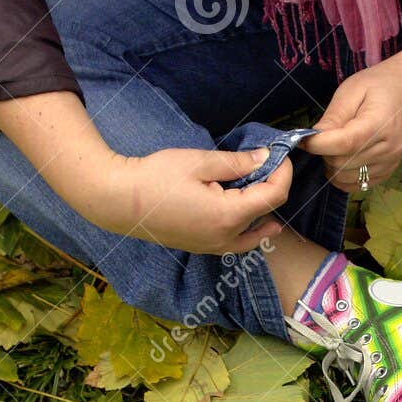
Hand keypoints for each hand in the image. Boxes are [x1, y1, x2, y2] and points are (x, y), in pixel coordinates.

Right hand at [92, 147, 292, 254]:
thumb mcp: (199, 162)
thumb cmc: (155, 177)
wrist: (118, 201)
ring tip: (266, 194)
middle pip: (265, 213)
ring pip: (253, 235)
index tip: (279, 154)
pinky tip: (248, 218)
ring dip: (264, 214)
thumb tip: (264, 159)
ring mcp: (212, 247)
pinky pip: (235, 242)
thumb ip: (236, 163)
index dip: (283, 173)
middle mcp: (224, 237)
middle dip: (272, 187)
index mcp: (228, 216)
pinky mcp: (201, 247)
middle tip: (267, 164)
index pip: (274, 196)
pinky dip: (248, 230)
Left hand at [303, 57, 401, 192]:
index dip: (318, 144)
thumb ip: (333, 116)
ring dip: (332, 166)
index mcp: (379, 124)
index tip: (304, 138)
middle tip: (323, 138)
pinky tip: (344, 158)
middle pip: (342, 163)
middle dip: (324, 153)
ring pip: (345, 178)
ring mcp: (389, 164)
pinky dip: (342, 175)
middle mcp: (388, 149)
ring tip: (336, 147)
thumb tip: (312, 138)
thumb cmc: (377, 87)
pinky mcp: (387, 173)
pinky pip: (355, 185)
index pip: (344, 144)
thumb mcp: (351, 91)